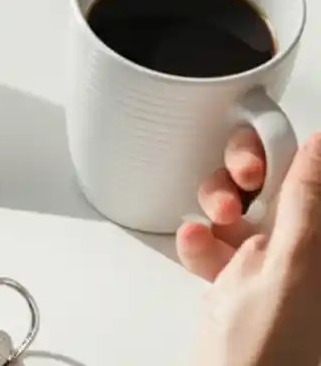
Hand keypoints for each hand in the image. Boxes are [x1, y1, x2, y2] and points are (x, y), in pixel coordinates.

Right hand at [178, 130, 320, 365]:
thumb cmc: (268, 353)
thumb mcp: (290, 270)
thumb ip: (304, 205)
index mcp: (320, 242)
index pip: (306, 175)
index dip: (278, 156)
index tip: (252, 167)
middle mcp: (303, 250)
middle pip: (270, 184)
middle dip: (240, 181)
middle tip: (230, 202)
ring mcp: (270, 267)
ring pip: (240, 210)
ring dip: (214, 209)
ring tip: (209, 226)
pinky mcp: (238, 283)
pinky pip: (216, 243)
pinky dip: (199, 241)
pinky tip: (194, 246)